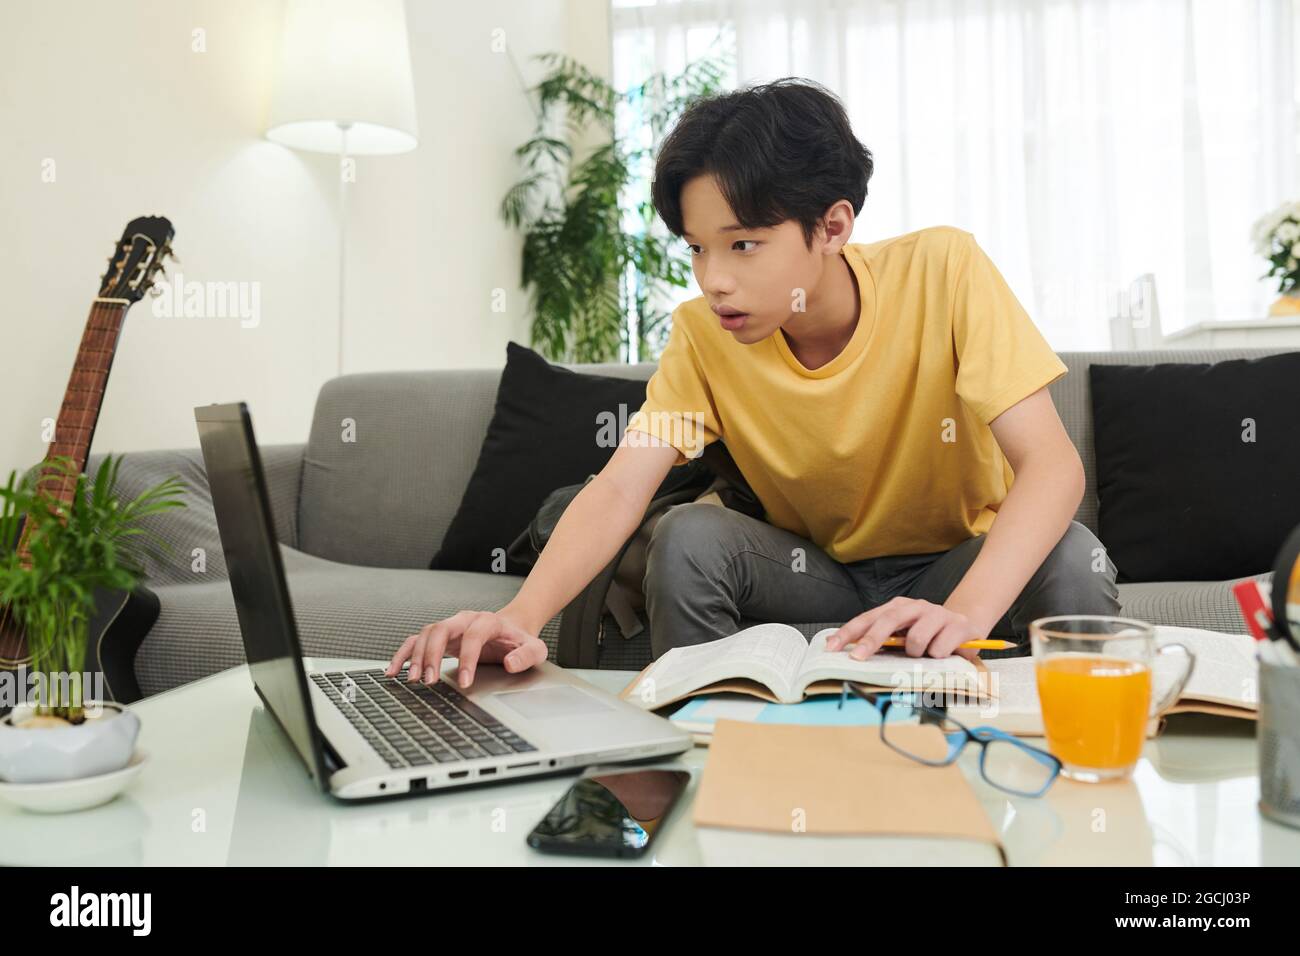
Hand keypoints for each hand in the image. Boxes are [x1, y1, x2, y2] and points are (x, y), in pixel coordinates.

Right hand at [385, 609, 547, 688]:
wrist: (513, 627)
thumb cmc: (521, 640)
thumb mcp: (535, 648)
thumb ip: (527, 655)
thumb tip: (509, 663)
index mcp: (489, 621)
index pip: (473, 636)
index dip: (468, 658)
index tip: (465, 682)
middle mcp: (465, 619)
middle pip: (441, 629)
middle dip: (432, 655)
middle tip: (429, 680)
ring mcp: (451, 626)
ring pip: (426, 633)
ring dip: (416, 656)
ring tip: (413, 680)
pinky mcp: (440, 636)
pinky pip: (416, 640)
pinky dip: (403, 654)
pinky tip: (393, 670)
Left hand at [824, 597, 983, 661]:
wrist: (967, 627)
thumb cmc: (928, 636)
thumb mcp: (904, 637)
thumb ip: (884, 642)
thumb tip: (855, 655)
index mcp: (898, 607)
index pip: (868, 618)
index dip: (848, 632)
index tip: (831, 647)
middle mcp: (916, 606)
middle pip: (888, 620)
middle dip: (870, 641)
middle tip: (857, 658)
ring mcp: (938, 614)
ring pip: (915, 638)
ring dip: (914, 653)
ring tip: (923, 655)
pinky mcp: (959, 626)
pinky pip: (939, 648)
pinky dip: (936, 657)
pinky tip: (943, 654)